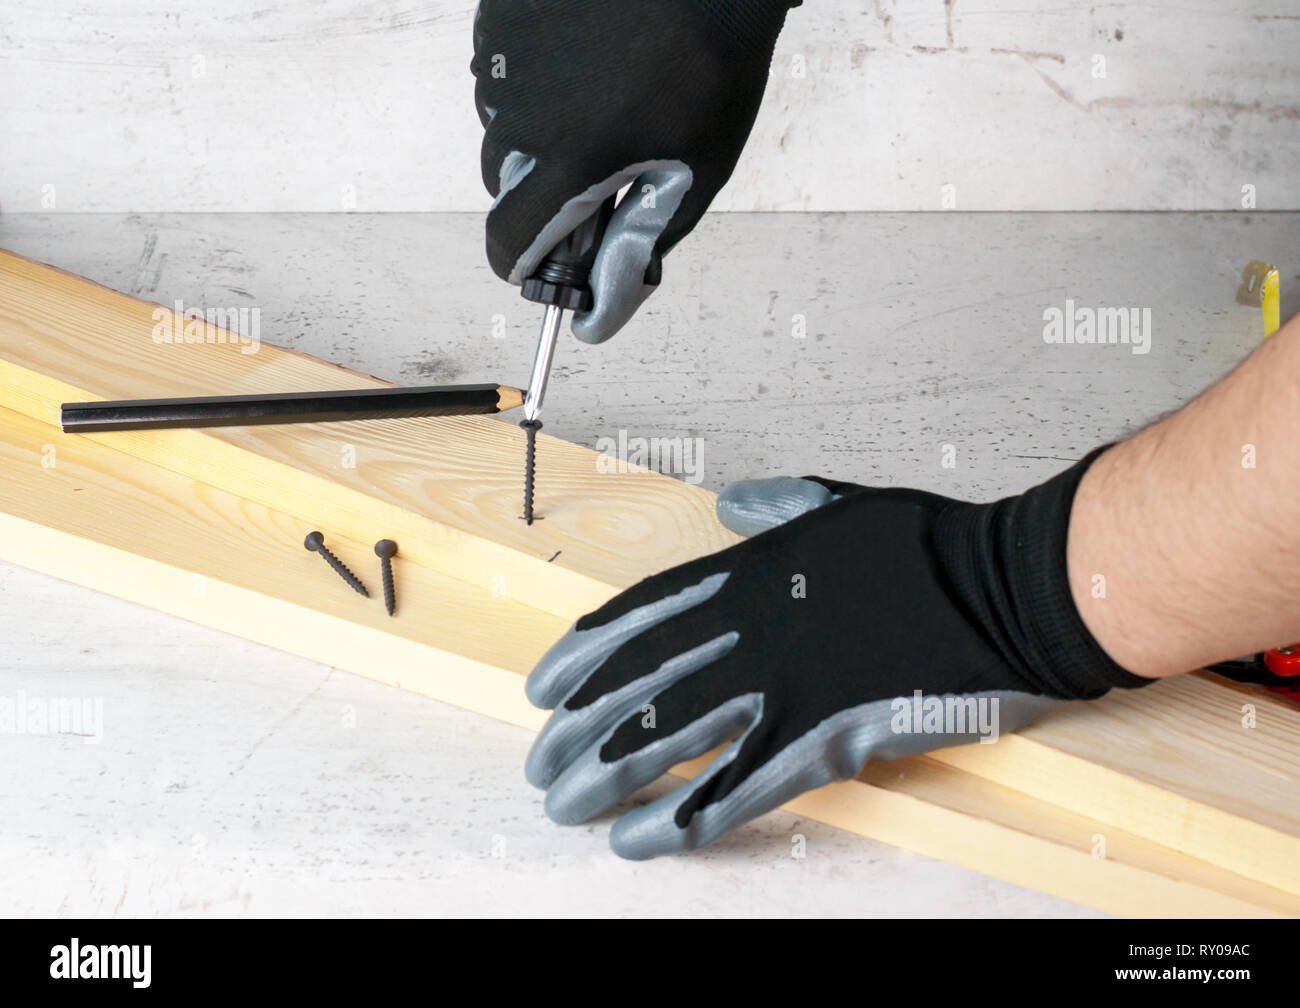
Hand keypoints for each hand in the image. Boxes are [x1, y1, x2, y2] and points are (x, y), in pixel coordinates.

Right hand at [472, 0, 798, 342]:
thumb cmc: (712, 71)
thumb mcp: (690, 174)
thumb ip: (633, 250)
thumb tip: (592, 320)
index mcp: (571, 158)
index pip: (509, 241)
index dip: (519, 264)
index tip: (538, 264)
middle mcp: (523, 110)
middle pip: (502, 183)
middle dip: (540, 188)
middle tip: (599, 161)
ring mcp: (505, 56)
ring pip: (500, 124)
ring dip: (536, 129)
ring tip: (598, 97)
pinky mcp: (499, 16)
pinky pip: (499, 70)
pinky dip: (530, 79)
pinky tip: (581, 60)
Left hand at [523, 459, 1147, 858]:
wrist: (1004, 584)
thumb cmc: (926, 544)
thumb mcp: (838, 505)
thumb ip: (776, 507)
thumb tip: (732, 506)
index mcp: (748, 573)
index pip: (640, 620)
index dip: (581, 659)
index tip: (541, 690)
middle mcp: (748, 628)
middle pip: (637, 685)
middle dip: (577, 730)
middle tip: (539, 764)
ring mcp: (781, 685)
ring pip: (669, 739)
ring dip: (607, 779)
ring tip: (564, 807)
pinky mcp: (823, 738)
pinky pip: (735, 790)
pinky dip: (682, 821)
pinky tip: (639, 841)